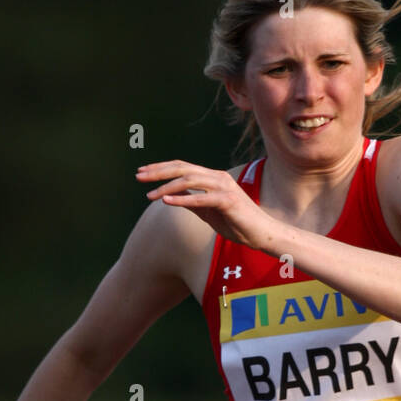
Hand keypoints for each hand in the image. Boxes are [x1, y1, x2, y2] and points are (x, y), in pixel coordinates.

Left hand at [137, 160, 270, 249]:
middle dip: (158, 172)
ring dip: (167, 187)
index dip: (161, 168)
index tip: (142, 173)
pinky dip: (183, 199)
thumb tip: (171, 194)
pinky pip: (201, 198)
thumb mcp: (207, 211)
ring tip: (150, 194)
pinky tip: (167, 202)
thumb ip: (191, 200)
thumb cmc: (236, 223)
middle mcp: (217, 177)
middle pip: (183, 168)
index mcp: (212, 177)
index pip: (182, 167)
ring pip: (189, 180)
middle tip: (139, 176)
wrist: (261, 234)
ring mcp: (224, 187)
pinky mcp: (228, 201)